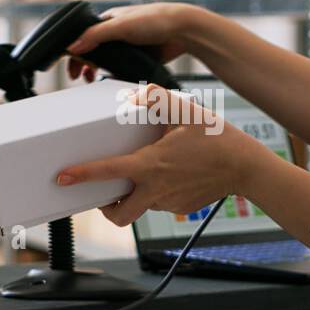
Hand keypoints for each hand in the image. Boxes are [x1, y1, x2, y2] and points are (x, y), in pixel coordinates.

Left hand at [55, 84, 272, 226]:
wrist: (246, 167)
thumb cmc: (217, 139)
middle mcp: (155, 189)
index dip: (82, 175)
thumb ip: (158, 98)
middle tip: (104, 194)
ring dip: (135, 196)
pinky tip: (171, 175)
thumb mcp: (187, 111)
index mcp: (150, 165)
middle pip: (118, 215)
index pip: (107, 172)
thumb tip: (137, 94)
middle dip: (105, 209)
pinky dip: (156, 193)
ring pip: (140, 207)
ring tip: (146, 174)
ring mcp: (168, 203)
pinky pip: (160, 203)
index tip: (63, 177)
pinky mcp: (180, 207)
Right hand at [66, 2, 216, 82]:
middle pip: (94, 51)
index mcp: (109, 20)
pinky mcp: (139, 58)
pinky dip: (114, 75)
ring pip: (107, 61)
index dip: (75, 51)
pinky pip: (122, 69)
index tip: (72, 67)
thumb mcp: (120, 26)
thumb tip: (72, 46)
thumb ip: (96, 35)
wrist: (183, 31)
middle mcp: (116, 33)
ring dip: (97, 71)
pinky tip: (111, 80)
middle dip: (84, 64)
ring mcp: (128, 46)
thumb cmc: (154, 20)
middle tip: (80, 78)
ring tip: (92, 80)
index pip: (84, 37)